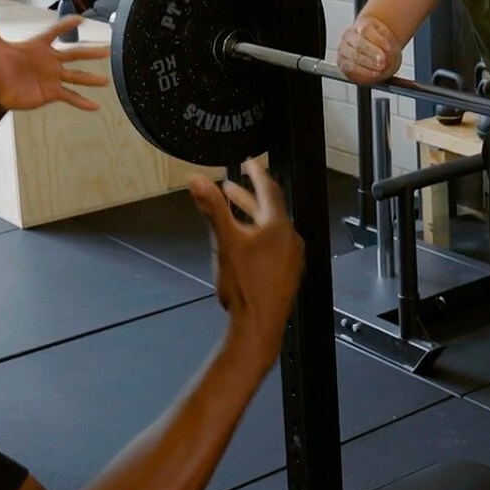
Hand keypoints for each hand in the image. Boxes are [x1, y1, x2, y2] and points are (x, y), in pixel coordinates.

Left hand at [0, 9, 109, 112]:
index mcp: (38, 47)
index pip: (55, 33)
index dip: (66, 26)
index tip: (80, 19)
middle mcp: (49, 61)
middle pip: (74, 54)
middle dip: (90, 52)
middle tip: (107, 51)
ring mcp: (52, 77)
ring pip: (76, 76)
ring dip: (91, 79)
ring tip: (106, 82)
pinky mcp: (52, 93)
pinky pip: (70, 96)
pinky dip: (83, 102)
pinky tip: (95, 107)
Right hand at [187, 159, 305, 355]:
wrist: (258, 326)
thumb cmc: (244, 285)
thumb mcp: (225, 242)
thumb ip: (213, 208)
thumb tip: (198, 180)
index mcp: (278, 227)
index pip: (269, 190)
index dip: (257, 174)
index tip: (250, 162)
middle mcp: (290, 240)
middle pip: (269, 210)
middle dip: (248, 197)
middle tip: (232, 186)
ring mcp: (292, 259)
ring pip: (271, 230)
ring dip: (252, 218)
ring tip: (233, 214)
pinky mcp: (287, 274)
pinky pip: (274, 247)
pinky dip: (260, 238)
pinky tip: (246, 246)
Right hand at [337, 15, 397, 84]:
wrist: (368, 48)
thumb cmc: (377, 40)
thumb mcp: (385, 34)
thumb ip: (387, 36)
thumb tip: (387, 43)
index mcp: (361, 24)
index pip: (366, 29)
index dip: (378, 39)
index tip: (389, 47)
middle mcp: (349, 35)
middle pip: (359, 42)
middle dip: (372, 52)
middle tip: (383, 59)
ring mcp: (343, 48)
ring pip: (354, 55)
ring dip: (368, 63)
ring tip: (381, 67)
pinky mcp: (342, 61)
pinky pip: (350, 66)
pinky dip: (363, 71)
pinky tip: (374, 72)